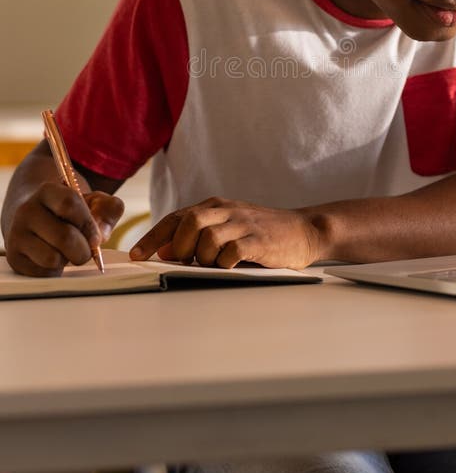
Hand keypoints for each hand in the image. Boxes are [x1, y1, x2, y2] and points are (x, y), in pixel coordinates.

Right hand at [5, 184, 123, 276]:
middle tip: (86, 250)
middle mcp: (27, 211)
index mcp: (48, 191)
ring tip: (66, 251)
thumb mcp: (93, 202)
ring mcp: (17, 235)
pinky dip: (55, 270)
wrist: (34, 219)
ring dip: (67, 260)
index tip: (96, 238)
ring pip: (52, 258)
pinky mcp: (14, 258)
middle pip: (65, 237)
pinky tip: (53, 257)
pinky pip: (43, 273)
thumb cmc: (70, 212)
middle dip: (84, 250)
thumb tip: (101, 236)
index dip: (88, 224)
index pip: (70, 204)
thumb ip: (109, 210)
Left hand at [130, 198, 320, 269]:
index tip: (135, 255)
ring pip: (208, 236)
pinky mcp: (260, 240)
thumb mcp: (227, 228)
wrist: (303, 230)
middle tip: (183, 262)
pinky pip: (233, 251)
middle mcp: (227, 211)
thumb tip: (164, 251)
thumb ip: (197, 236)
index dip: (152, 237)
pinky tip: (230, 266)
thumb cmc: (260, 234)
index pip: (176, 218)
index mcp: (216, 206)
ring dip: (203, 256)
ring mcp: (244, 224)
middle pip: (189, 221)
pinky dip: (225, 262)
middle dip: (179, 246)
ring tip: (213, 264)